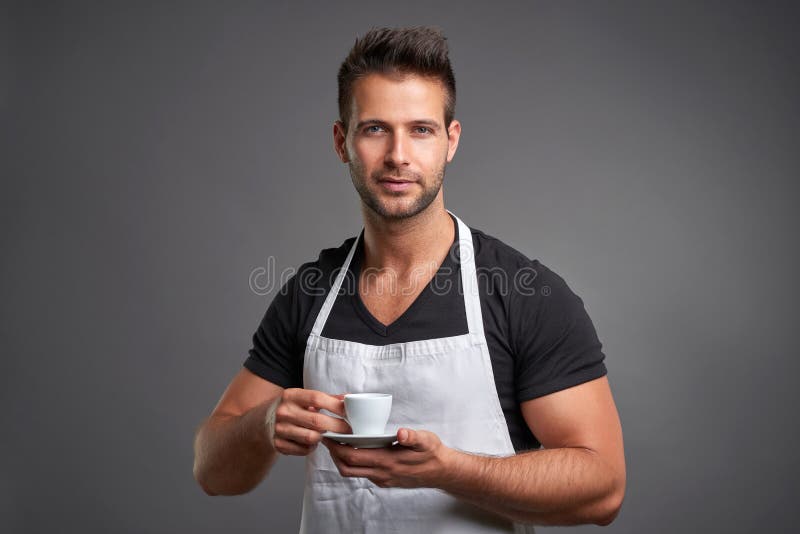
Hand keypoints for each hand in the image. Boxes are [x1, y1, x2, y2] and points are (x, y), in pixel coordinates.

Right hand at [267, 388, 350, 455]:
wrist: (265, 421)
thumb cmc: (292, 408)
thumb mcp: (304, 398)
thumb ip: (326, 399)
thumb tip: (347, 399)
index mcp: (291, 395)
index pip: (317, 398)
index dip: (335, 406)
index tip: (348, 412)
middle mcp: (283, 411)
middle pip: (317, 421)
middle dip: (337, 427)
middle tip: (349, 430)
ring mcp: (279, 429)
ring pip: (311, 437)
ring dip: (322, 438)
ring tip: (325, 434)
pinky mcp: (278, 444)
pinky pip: (303, 450)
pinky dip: (311, 447)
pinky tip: (311, 442)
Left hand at [322, 428, 453, 488]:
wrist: (441, 471)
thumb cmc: (432, 453)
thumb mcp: (426, 440)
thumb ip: (413, 437)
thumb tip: (402, 433)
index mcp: (388, 461)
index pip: (354, 457)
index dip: (337, 448)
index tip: (330, 435)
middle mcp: (382, 473)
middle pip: (347, 467)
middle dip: (334, 453)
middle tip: (328, 438)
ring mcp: (382, 478)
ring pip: (353, 473)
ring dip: (341, 460)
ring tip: (337, 444)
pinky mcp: (384, 480)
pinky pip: (362, 474)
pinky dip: (353, 464)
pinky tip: (355, 451)